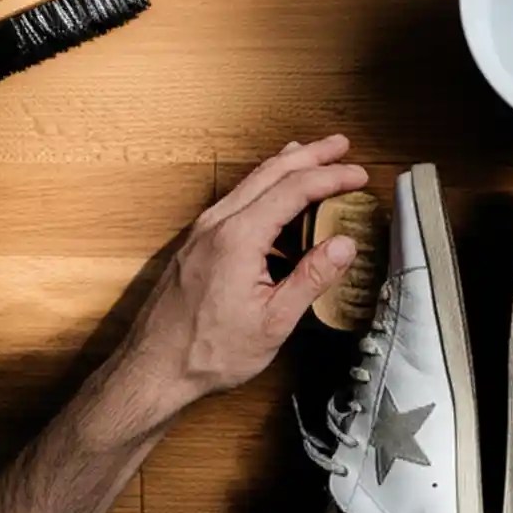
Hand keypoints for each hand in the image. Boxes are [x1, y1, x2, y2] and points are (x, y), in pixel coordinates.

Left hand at [114, 135, 368, 410]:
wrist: (153, 368)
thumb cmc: (209, 352)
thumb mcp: (273, 322)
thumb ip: (311, 278)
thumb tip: (345, 245)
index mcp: (238, 238)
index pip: (294, 189)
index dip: (331, 177)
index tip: (359, 174)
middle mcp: (216, 224)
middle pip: (270, 172)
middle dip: (310, 155)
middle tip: (341, 145)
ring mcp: (203, 231)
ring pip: (251, 183)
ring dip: (287, 167)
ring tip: (314, 159)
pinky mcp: (197, 243)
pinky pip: (237, 201)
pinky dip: (265, 189)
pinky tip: (279, 201)